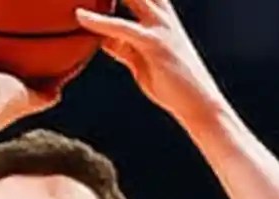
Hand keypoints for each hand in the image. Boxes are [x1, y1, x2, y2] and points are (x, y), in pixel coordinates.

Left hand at [76, 0, 224, 124]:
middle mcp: (162, 15)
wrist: (198, 103)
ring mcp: (160, 27)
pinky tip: (80, 16)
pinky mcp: (154, 44)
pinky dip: (99, 21)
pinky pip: (122, 28)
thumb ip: (122, 45)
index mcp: (161, 16)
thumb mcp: (140, 59)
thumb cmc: (171, 84)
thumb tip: (102, 38)